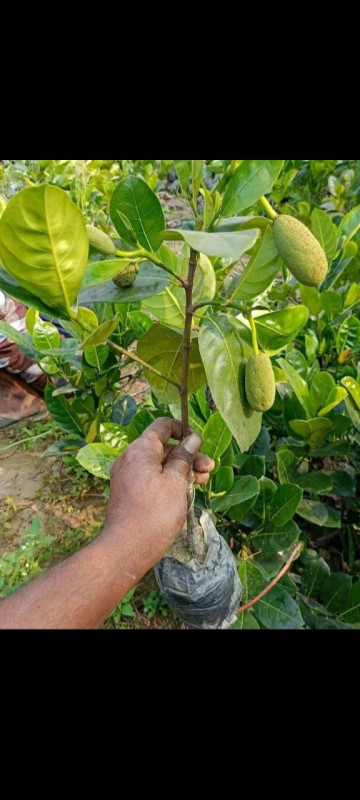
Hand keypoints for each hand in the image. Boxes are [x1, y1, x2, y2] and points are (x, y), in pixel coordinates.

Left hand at [103, 418, 214, 566]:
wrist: (127, 548)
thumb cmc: (154, 513)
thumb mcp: (176, 482)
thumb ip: (184, 457)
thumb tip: (192, 439)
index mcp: (140, 450)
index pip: (163, 426)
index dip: (184, 430)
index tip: (200, 444)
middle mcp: (130, 459)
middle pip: (163, 447)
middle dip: (188, 455)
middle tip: (209, 470)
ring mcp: (127, 476)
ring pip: (158, 465)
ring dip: (181, 470)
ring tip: (203, 482)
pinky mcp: (128, 492)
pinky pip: (151, 478)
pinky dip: (168, 481)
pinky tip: (185, 493)